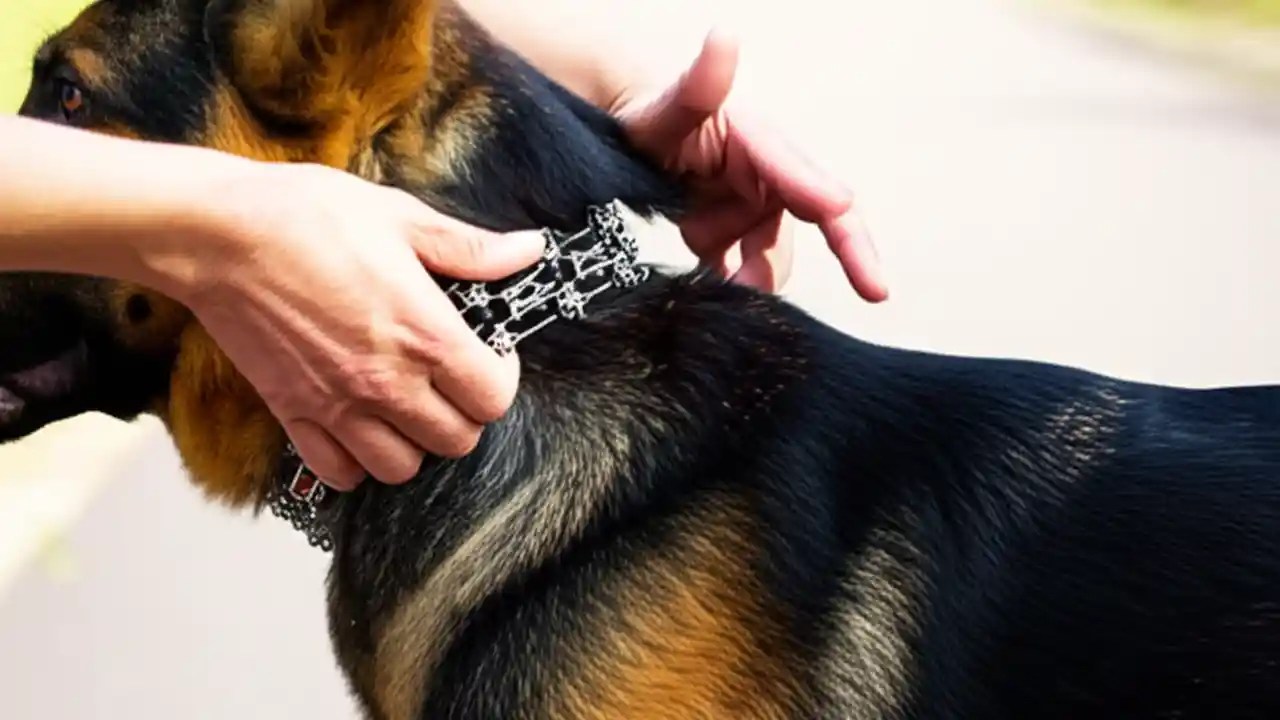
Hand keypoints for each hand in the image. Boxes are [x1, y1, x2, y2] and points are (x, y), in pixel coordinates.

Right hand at [191, 162, 543, 489]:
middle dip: (465, 412)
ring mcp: (337, 405)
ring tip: (408, 403)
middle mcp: (385, 381)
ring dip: (414, 442)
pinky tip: (359, 423)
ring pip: (402, 466)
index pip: (493, 398)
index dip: (501, 377)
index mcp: (423, 334)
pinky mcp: (293, 413)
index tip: (488, 352)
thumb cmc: (305, 216)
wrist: (216, 232)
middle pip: (456, 440)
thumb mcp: (402, 217)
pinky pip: (339, 471)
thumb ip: (470, 248)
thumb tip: (527, 251)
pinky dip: (355, 461)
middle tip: (451, 378)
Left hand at [610, 29, 887, 300]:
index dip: (827, 204)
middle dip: (848, 253)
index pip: (802, 174)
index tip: (848, 223)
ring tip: (735, 305)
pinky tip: (723, 310)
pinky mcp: (725, 235)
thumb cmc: (649, 114)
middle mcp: (765, 177)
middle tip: (875, 290)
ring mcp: (747, 209)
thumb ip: (699, 81)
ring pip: (770, 256)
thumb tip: (724, 36)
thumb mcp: (668, 105)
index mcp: (759, 143)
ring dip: (759, 282)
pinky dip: (735, 290)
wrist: (619, 132)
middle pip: (817, 219)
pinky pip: (740, 270)